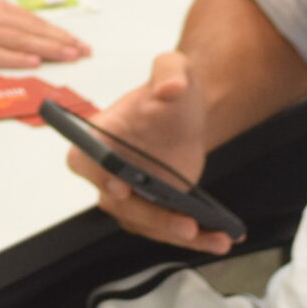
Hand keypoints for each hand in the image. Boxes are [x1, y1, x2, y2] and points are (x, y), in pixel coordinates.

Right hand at [0, 0, 86, 69]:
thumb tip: (17, 28)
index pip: (33, 20)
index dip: (57, 31)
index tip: (75, 40)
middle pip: (34, 30)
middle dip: (62, 41)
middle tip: (84, 50)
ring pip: (23, 41)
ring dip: (49, 49)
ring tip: (70, 56)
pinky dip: (19, 59)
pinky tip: (35, 63)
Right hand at [69, 51, 228, 254]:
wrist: (189, 113)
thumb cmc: (171, 91)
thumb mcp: (173, 67)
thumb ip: (169, 70)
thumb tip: (170, 88)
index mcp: (101, 136)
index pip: (85, 161)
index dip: (97, 176)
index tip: (120, 186)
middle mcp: (109, 171)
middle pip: (118, 203)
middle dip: (151, 216)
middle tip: (184, 223)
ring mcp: (130, 194)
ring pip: (144, 223)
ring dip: (176, 235)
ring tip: (215, 237)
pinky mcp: (153, 208)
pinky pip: (166, 229)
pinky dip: (194, 239)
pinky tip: (221, 238)